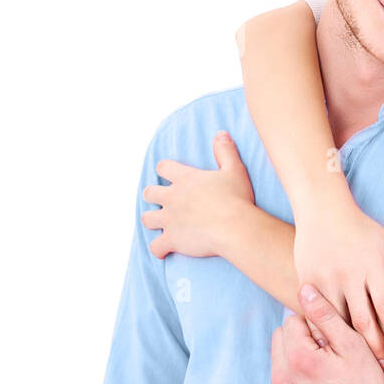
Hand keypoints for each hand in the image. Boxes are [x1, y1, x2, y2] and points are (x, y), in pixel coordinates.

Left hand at [142, 131, 253, 259]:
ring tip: (161, 225)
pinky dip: (159, 249)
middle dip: (153, 196)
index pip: (164, 167)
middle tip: (164, 201)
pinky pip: (156, 247)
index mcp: (185, 179)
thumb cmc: (236, 199)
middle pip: (149, 193)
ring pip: (147, 219)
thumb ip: (225, 151)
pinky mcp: (172, 239)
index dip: (165, 170)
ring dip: (152, 221)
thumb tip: (221, 133)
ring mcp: (170, 219)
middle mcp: (172, 197)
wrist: (235, 228)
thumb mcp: (234, 170)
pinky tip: (164, 250)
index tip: (170, 174)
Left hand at [270, 283, 383, 383]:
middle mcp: (281, 380)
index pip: (292, 322)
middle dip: (300, 342)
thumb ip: (325, 315)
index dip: (315, 328)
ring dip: (296, 363)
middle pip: (280, 341)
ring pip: (280, 365)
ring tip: (324, 375)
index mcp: (297, 358)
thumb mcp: (353, 345)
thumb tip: (304, 290)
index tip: (332, 343)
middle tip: (328, 356)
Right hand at [293, 193, 383, 371]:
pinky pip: (314, 314)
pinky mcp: (306, 281)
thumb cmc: (361, 227)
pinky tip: (330, 348)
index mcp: (372, 267)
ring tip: (359, 363)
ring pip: (337, 321)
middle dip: (375, 347)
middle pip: (363, 320)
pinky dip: (323, 331)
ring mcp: (324, 279)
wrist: (321, 208)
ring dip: (347, 343)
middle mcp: (348, 275)